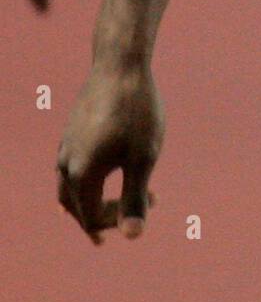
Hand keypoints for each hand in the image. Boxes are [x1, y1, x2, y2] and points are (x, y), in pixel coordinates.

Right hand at [56, 66, 162, 244]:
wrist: (120, 64)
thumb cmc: (137, 111)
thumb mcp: (144, 156)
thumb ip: (135, 198)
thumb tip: (133, 236)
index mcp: (82, 174)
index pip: (93, 217)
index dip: (122, 219)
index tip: (153, 199)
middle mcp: (66, 163)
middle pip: (76, 207)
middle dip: (103, 216)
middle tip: (128, 220)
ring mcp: (65, 147)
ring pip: (67, 188)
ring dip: (88, 201)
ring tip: (98, 215)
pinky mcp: (69, 133)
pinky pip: (68, 170)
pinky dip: (82, 183)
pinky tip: (93, 177)